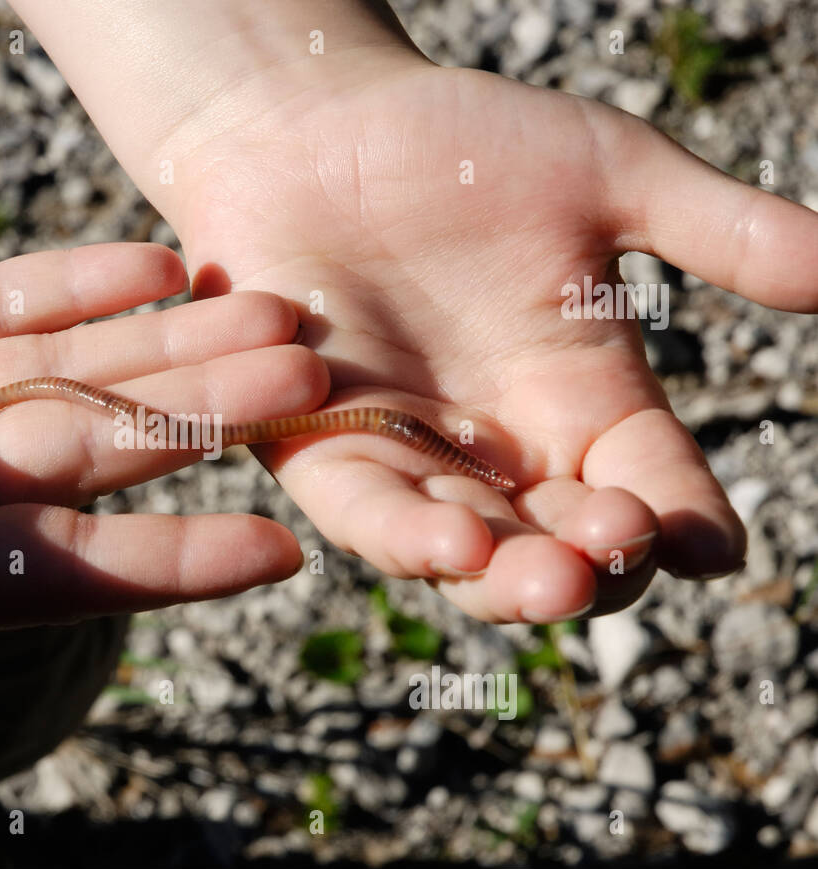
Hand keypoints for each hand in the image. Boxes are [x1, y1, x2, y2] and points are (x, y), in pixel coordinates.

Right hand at [0, 216, 318, 680]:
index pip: (51, 565)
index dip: (164, 557)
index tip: (278, 541)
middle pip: (82, 453)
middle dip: (192, 414)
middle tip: (309, 380)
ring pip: (59, 372)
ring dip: (161, 342)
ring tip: (267, 311)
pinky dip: (73, 284)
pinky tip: (159, 263)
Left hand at [17, 1, 817, 619]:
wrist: (318, 120)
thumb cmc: (460, 144)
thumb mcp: (608, 177)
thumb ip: (717, 231)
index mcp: (579, 396)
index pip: (647, 478)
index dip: (681, 519)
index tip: (707, 548)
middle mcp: (499, 445)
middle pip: (558, 540)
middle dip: (590, 562)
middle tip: (615, 556)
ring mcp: (410, 452)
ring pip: (466, 547)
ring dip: (506, 573)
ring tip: (548, 580)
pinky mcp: (318, 444)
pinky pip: (364, 508)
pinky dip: (406, 533)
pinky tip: (451, 543)